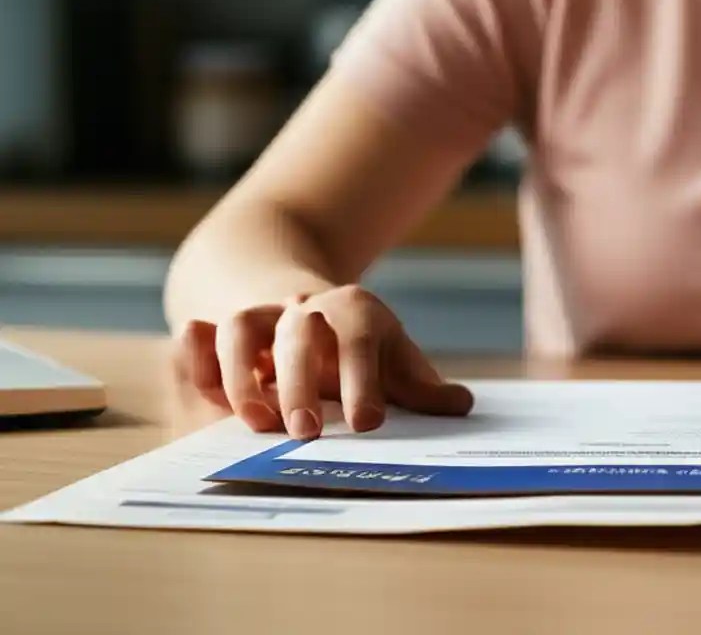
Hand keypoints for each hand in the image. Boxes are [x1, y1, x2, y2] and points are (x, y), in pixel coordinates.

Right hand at [172, 286, 472, 439]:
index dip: (364, 381)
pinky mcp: (223, 334)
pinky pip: (200, 336)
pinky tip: (207, 397)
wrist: (313, 307)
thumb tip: (461, 405)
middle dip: (300, 383)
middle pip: (298, 334)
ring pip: (240, 327)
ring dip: (241, 373)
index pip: (361, 343)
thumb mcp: (398, 362)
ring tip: (255, 422)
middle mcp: (306, 310)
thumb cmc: (363, 351)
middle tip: (307, 434)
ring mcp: (262, 318)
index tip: (369, 423)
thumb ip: (423, 388)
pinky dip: (196, 359)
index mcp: (358, 314)